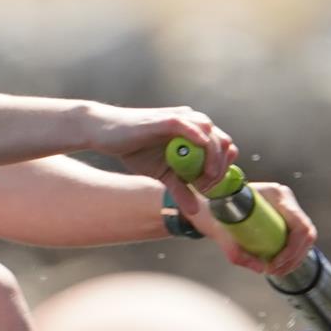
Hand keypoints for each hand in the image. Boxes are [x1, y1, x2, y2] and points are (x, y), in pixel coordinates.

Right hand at [99, 106, 237, 189]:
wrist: (106, 133)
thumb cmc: (134, 148)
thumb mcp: (162, 175)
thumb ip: (180, 189)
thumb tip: (195, 212)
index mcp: (195, 132)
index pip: (223, 147)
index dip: (224, 168)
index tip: (212, 187)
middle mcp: (192, 122)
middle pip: (223, 142)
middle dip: (220, 167)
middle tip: (207, 186)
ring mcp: (181, 118)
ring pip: (211, 135)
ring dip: (212, 159)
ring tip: (202, 178)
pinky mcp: (166, 119)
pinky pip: (187, 126)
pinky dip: (197, 139)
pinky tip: (198, 153)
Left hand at [173, 178, 318, 277]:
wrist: (211, 202)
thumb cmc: (215, 211)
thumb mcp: (221, 233)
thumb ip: (236, 253)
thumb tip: (260, 268)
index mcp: (275, 195)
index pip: (300, 225)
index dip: (292, 249)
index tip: (275, 263)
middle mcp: (285, 199)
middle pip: (306, 233)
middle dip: (293, 257)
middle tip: (275, 271)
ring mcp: (287, 207)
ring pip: (305, 238)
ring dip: (294, 259)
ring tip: (275, 271)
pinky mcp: (284, 217)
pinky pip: (297, 239)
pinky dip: (291, 255)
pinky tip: (279, 265)